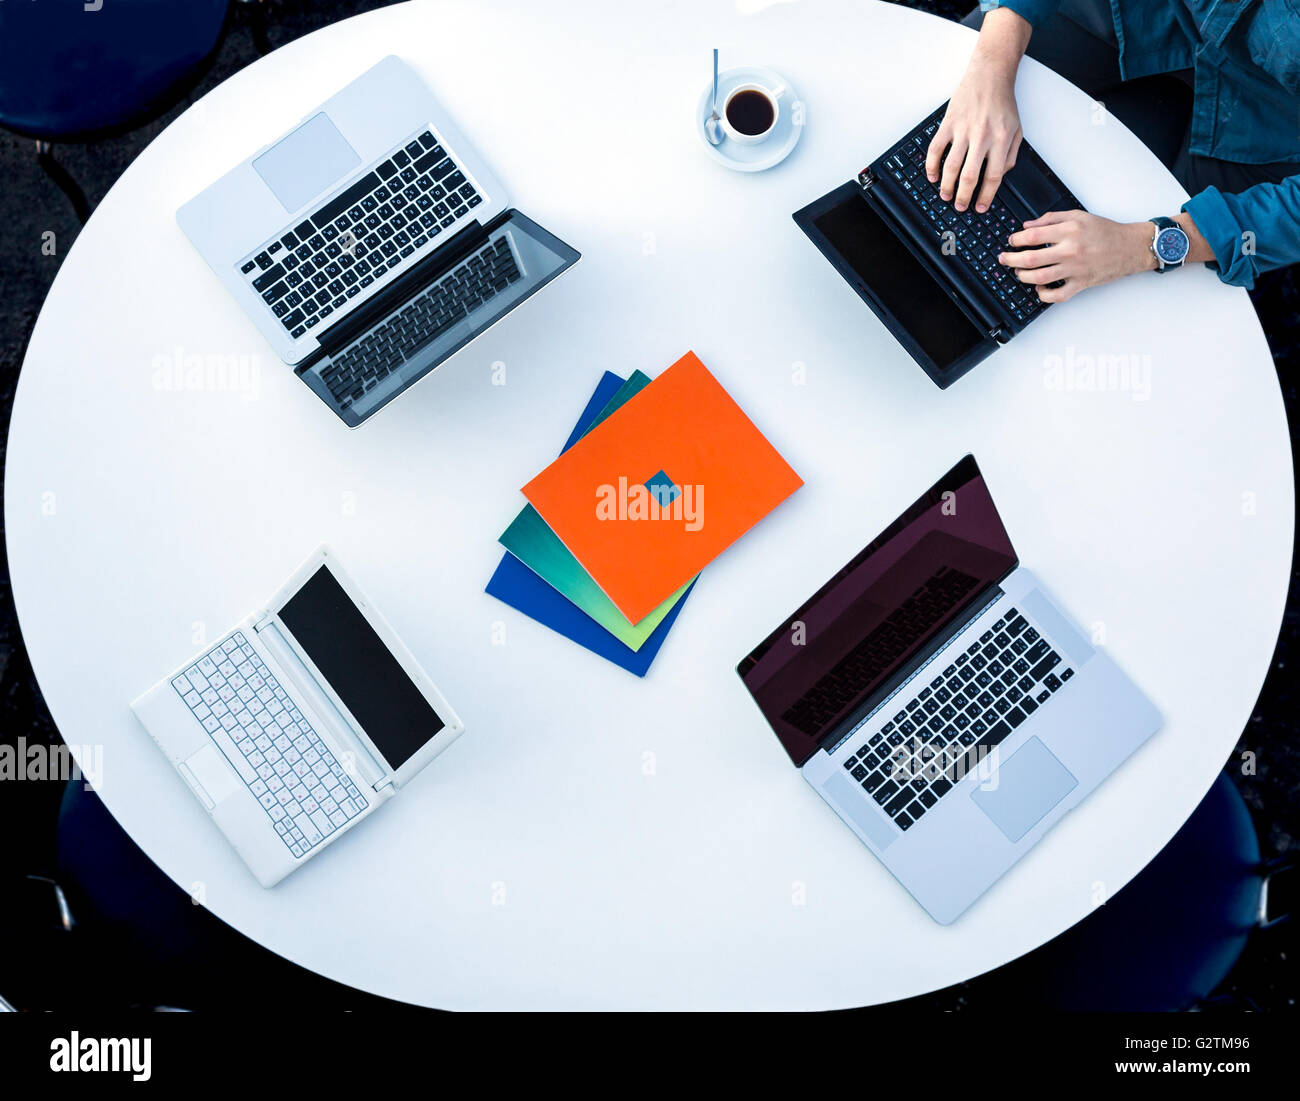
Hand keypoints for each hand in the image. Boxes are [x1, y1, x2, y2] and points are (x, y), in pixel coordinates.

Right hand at [926, 42, 1023, 212]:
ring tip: (946, 196)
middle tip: (961, 207)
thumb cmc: (1003, 103)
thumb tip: (999, 176)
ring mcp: (963, 130)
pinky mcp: (948, 124)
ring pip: (951, 166)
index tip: (981, 207)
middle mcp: (982, 136)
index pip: (993, 176)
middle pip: (970, 176)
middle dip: (964, 197)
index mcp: (1001, 139)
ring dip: (947, 186)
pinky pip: (935, 149)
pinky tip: (932, 177)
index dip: (986, 196)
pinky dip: (931, 166)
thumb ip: (1011, 154)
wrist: (990, 75)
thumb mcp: (1017, 129)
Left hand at [998, 211, 1156, 301]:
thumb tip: (1026, 226)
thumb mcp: (1079, 216)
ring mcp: (1075, 269)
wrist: (1130, 247)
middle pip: (1030, 259)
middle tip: (1004, 259)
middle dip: (1011, 260)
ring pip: (1039, 278)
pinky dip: (1043, 294)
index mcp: (1069, 231)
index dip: (1016, 240)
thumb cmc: (1105, 231)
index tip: (1011, 242)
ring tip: (1018, 273)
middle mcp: (1070, 250)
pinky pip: (1056, 295)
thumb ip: (1051, 219)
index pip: (1032, 236)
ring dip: (1022, 277)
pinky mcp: (1081, 284)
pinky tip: (1039, 288)